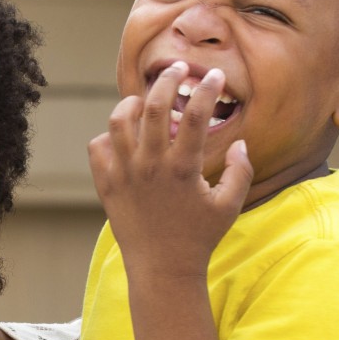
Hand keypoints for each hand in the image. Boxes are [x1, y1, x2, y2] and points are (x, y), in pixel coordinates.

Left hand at [86, 61, 252, 280]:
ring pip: (118, 121)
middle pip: (155, 105)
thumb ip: (241, 171)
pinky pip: (98, 147)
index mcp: (183, 169)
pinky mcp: (106, 185)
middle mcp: (151, 166)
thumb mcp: (229, 206)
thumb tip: (240, 142)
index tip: (213, 75)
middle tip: (177, 70)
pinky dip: (108, 137)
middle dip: (168, 79)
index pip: (197, 114)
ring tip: (145, 102)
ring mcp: (125, 174)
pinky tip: (124, 138)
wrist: (161, 269)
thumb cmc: (198, 238)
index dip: (207, 88)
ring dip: (133, 104)